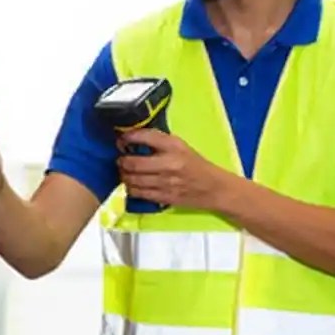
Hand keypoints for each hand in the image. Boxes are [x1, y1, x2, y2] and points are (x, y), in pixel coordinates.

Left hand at [117, 128, 234, 210]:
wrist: (214, 188)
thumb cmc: (196, 164)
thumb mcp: (180, 146)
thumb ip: (158, 141)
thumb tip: (133, 137)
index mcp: (174, 146)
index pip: (143, 137)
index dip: (126, 138)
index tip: (121, 140)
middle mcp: (169, 163)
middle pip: (133, 163)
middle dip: (121, 161)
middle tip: (120, 159)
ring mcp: (165, 182)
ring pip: (132, 180)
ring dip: (124, 175)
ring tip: (125, 172)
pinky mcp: (164, 197)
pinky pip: (138, 193)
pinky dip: (131, 188)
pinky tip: (133, 184)